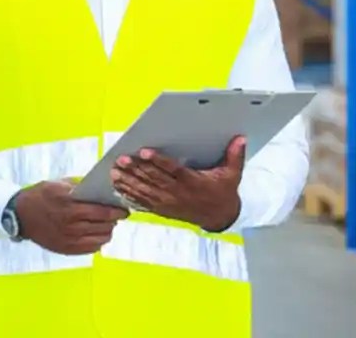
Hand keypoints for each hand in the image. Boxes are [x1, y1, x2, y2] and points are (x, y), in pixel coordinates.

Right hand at [14, 180, 129, 254]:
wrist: (20, 215)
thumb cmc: (40, 196)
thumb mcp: (59, 184)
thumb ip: (81, 187)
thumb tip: (102, 189)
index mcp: (70, 205)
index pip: (104, 211)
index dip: (118, 211)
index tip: (124, 208)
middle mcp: (71, 224)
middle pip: (106, 225)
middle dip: (114, 220)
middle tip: (115, 215)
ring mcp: (69, 239)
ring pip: (102, 238)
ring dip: (107, 231)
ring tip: (105, 224)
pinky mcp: (67, 249)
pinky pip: (92, 248)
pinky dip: (98, 241)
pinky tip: (95, 234)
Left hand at [109, 135, 245, 231]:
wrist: (219, 217)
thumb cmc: (223, 192)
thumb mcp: (232, 174)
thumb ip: (234, 156)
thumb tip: (241, 138)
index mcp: (193, 182)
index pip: (173, 170)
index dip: (158, 161)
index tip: (144, 152)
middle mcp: (178, 193)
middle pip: (154, 180)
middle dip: (137, 169)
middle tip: (122, 159)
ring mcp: (169, 203)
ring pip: (145, 191)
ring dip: (129, 182)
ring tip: (115, 172)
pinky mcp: (162, 209)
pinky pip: (143, 202)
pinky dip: (129, 195)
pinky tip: (117, 188)